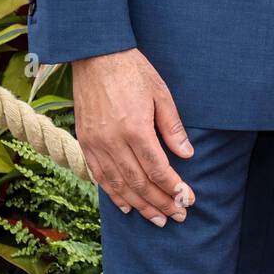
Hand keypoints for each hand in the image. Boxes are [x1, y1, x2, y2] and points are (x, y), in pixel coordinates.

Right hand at [72, 48, 195, 226]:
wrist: (96, 55)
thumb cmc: (133, 70)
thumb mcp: (160, 93)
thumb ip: (172, 126)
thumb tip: (186, 154)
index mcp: (135, 128)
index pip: (158, 169)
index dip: (174, 187)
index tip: (188, 199)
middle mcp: (113, 141)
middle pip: (139, 182)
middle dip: (160, 202)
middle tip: (177, 215)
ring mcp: (96, 143)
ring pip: (119, 184)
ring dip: (139, 205)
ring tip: (156, 218)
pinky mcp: (84, 141)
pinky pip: (99, 175)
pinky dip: (113, 193)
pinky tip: (126, 205)